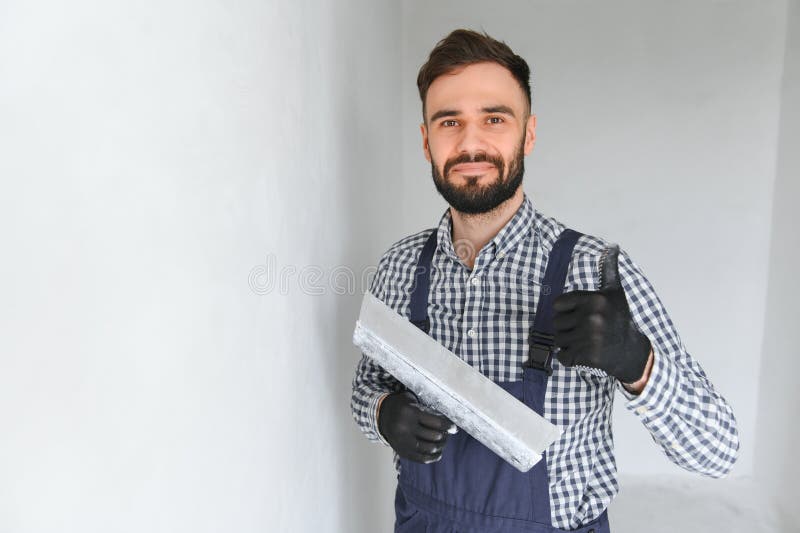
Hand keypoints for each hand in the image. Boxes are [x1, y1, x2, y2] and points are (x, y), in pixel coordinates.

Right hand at [378, 390, 455, 463]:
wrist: (381, 415)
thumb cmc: (401, 405)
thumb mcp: (412, 400)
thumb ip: (427, 409)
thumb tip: (447, 422)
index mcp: (410, 413)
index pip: (435, 422)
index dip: (448, 426)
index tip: (454, 428)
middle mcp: (406, 428)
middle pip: (434, 436)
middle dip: (445, 436)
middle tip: (448, 434)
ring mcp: (403, 442)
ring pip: (429, 449)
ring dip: (440, 446)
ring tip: (443, 442)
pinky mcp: (402, 452)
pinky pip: (421, 459)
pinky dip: (432, 457)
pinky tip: (437, 453)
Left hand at [552, 245, 651, 383]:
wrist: (631, 352)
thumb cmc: (619, 318)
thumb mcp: (615, 292)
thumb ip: (609, 269)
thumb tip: (613, 246)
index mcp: (595, 299)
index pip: (557, 304)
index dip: (566, 310)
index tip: (582, 314)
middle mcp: (592, 318)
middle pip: (556, 323)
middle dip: (567, 327)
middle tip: (585, 329)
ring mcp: (589, 339)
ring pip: (558, 339)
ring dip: (567, 342)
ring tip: (585, 340)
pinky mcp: (587, 357)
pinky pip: (562, 356)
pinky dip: (569, 357)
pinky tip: (584, 353)